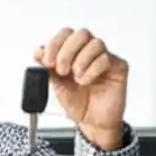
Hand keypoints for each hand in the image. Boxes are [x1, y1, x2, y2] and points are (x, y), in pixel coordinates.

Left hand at [34, 27, 128, 149]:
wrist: (93, 122)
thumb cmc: (79, 103)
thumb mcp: (57, 86)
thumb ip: (48, 68)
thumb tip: (38, 51)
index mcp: (74, 53)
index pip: (66, 33)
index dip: (55, 43)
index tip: (47, 60)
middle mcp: (89, 52)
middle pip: (81, 34)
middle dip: (67, 51)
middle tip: (62, 70)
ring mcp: (105, 58)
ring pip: (95, 43)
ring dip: (80, 61)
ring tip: (76, 78)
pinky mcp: (118, 67)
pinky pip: (106, 59)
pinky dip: (92, 70)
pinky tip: (85, 81)